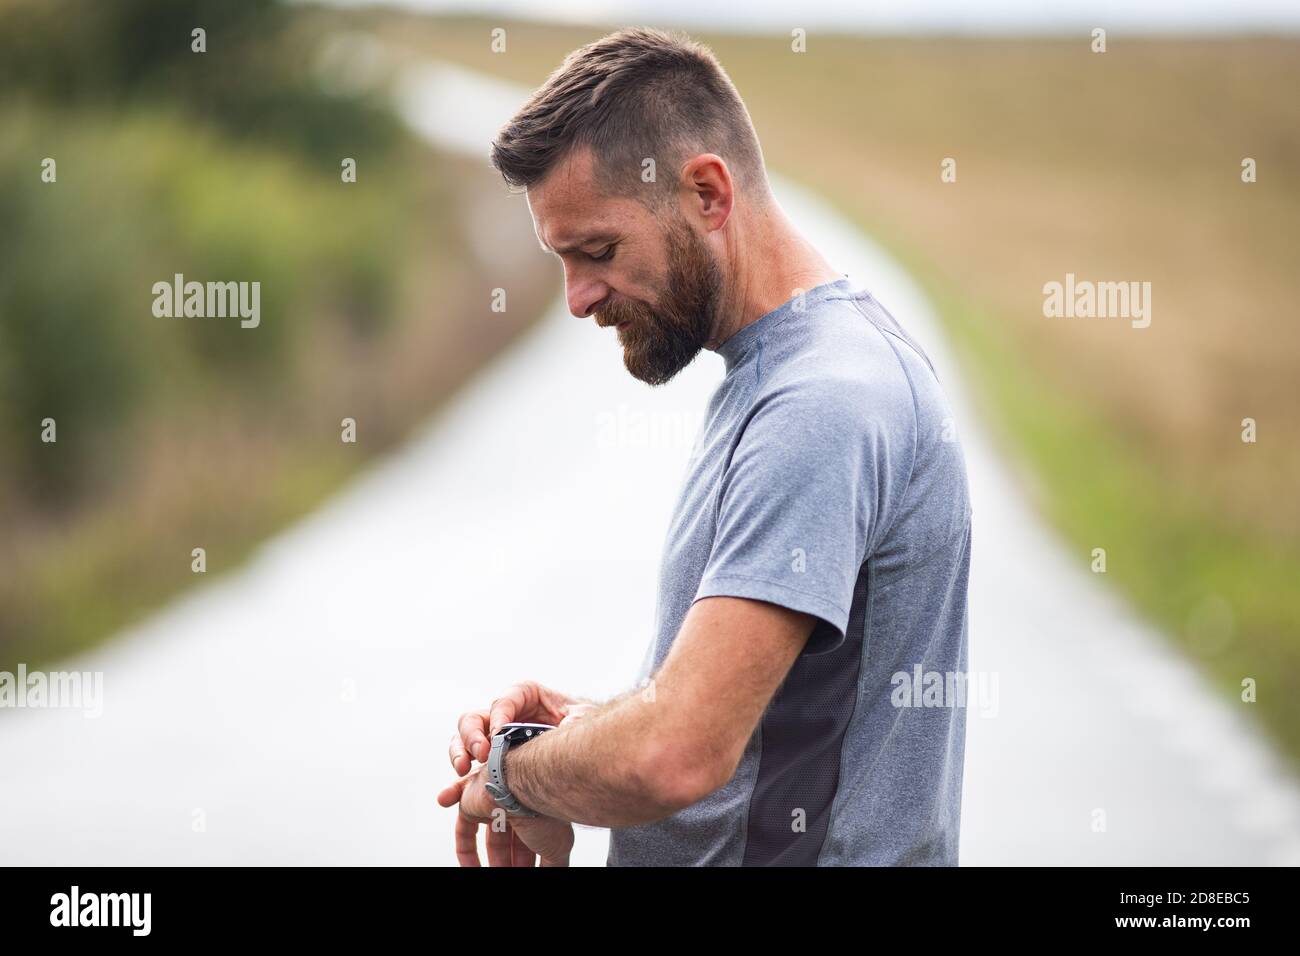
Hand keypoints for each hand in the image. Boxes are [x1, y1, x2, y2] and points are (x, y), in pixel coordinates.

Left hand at [437, 767, 573, 865]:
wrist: (530, 783)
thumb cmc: (546, 809)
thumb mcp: (558, 845)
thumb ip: (554, 863)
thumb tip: (555, 874)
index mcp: (540, 807)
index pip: (532, 839)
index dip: (529, 861)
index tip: (531, 872)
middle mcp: (518, 801)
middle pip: (512, 841)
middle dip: (513, 863)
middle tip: (515, 876)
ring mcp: (496, 800)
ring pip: (492, 837)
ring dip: (495, 862)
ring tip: (498, 876)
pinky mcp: (471, 801)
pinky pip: (464, 830)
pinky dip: (467, 853)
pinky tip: (472, 870)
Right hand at [448, 681, 594, 774]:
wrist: (592, 758)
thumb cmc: (589, 731)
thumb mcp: (584, 719)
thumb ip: (570, 719)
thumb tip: (554, 730)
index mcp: (530, 697)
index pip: (508, 697)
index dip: (500, 712)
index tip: (500, 733)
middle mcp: (508, 717)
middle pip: (477, 717)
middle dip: (473, 734)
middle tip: (481, 754)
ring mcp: (497, 740)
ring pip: (465, 739)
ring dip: (459, 753)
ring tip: (463, 769)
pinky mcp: (493, 764)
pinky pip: (469, 767)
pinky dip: (459, 779)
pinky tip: (453, 792)